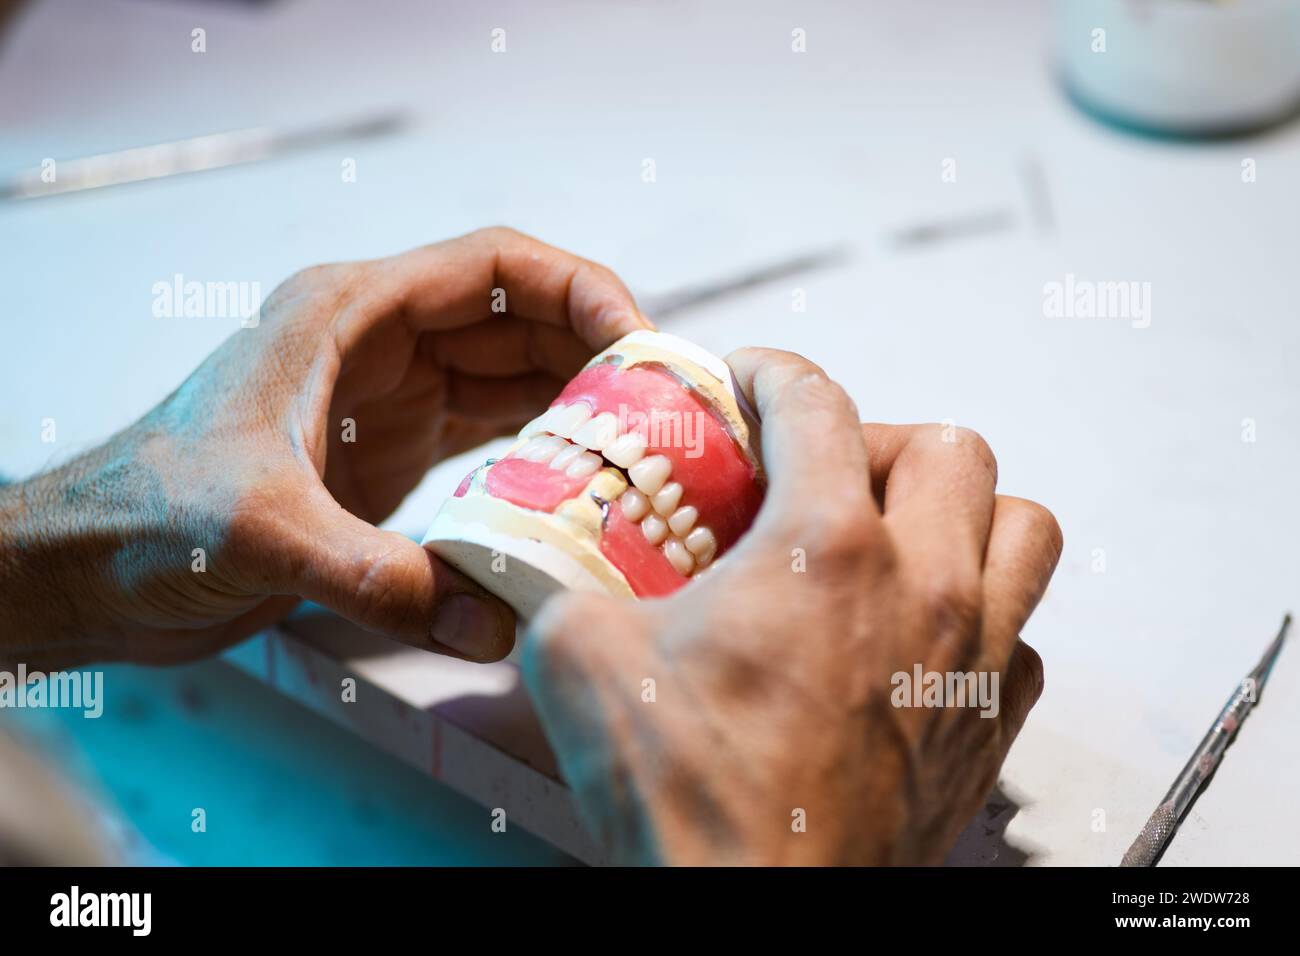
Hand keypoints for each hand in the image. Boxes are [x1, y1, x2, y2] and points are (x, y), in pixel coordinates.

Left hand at [0, 228, 647, 666]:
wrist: (90, 565)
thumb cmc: (146, 516)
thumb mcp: (261, 533)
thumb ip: (382, 578)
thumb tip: (495, 623)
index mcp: (350, 313)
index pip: (496, 267)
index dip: (582, 291)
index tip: (643, 343)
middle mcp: (379, 343)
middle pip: (519, 322)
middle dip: (597, 356)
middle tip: (664, 415)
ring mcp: (387, 398)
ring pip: (510, 377)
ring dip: (576, 406)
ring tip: (641, 451)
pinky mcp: (387, 453)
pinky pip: (487, 434)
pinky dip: (539, 451)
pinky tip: (581, 484)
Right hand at [520, 348, 1060, 864]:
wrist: (756, 912)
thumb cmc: (689, 800)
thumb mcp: (581, 661)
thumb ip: (565, 589)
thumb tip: (548, 571)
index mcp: (826, 549)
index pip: (818, 402)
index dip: (774, 372)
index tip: (751, 382)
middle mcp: (921, 588)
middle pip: (948, 447)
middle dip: (879, 439)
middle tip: (823, 473)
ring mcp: (968, 659)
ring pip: (1023, 530)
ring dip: (963, 514)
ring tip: (900, 537)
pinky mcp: (986, 728)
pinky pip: (1020, 636)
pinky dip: (982, 615)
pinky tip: (919, 638)